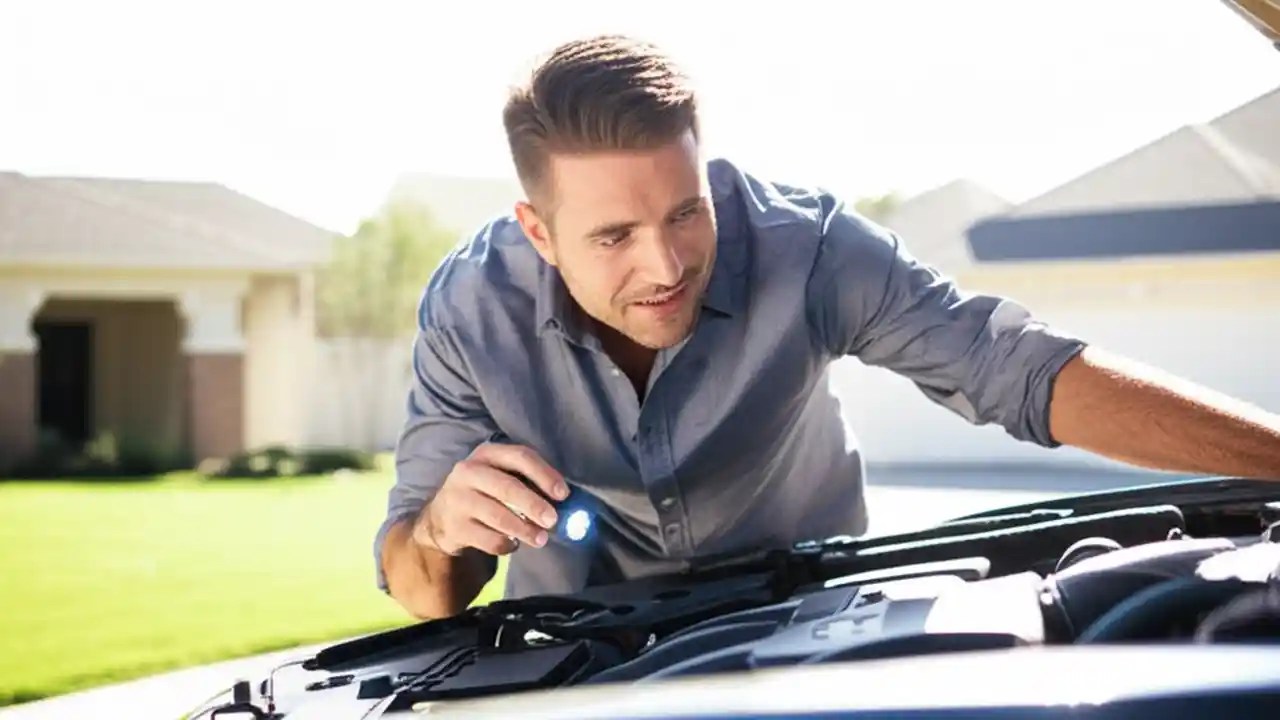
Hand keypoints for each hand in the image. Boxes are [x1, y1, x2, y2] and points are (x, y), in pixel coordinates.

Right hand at [412, 442, 569, 556]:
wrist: (442, 517)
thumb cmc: (485, 493)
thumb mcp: (500, 477)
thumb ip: (529, 482)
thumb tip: (565, 502)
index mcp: (487, 453)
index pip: (520, 456)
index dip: (545, 474)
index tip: (563, 494)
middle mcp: (468, 472)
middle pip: (508, 487)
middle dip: (534, 505)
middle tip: (553, 520)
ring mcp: (458, 499)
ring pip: (498, 516)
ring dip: (524, 529)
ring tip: (541, 538)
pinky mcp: (454, 527)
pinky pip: (488, 539)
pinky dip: (506, 544)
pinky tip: (514, 544)